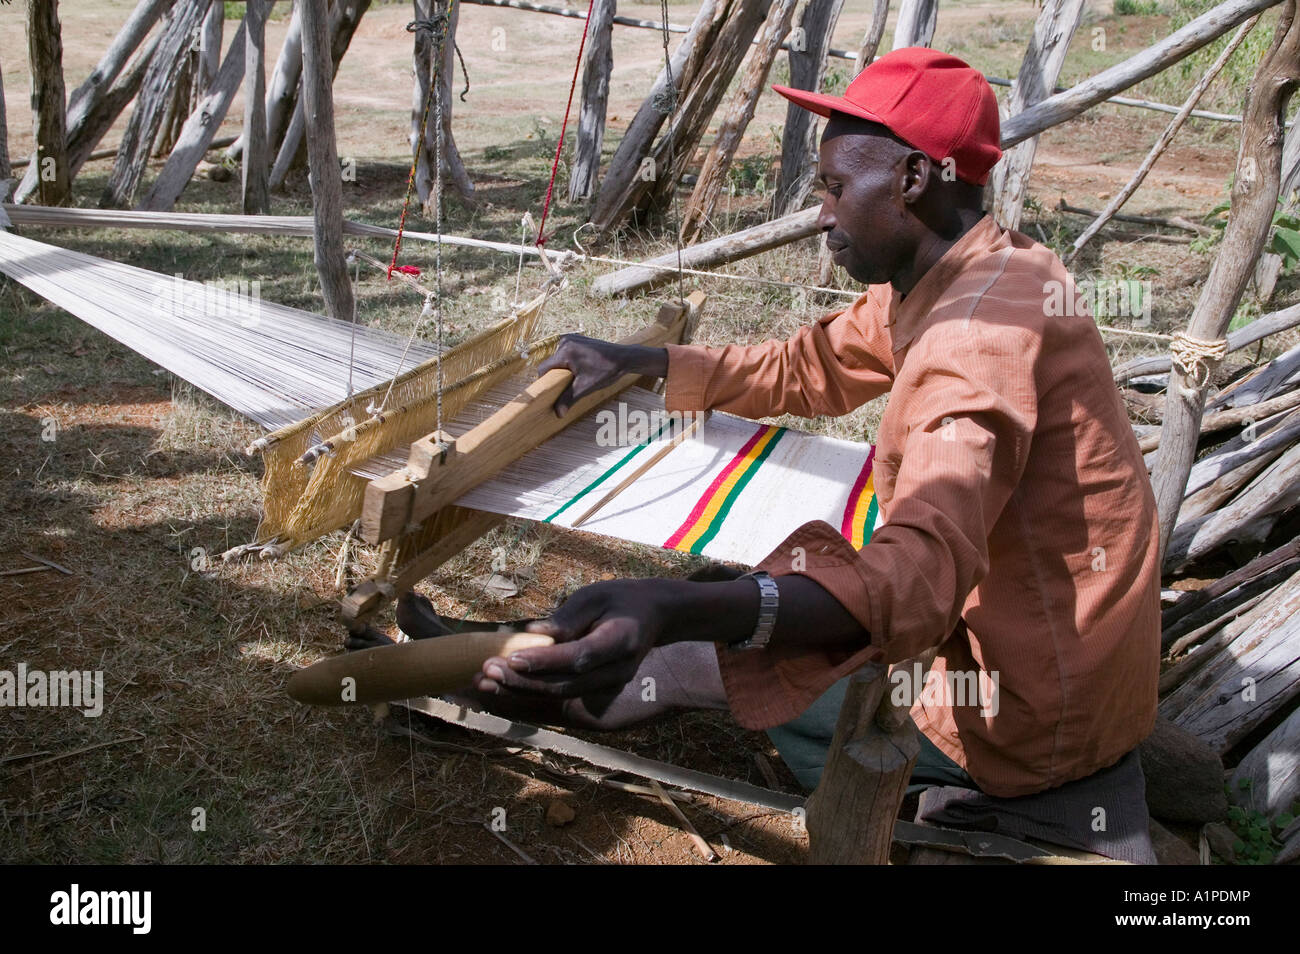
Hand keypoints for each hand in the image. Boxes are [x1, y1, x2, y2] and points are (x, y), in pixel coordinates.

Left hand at [475, 579, 669, 698]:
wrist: (656, 616)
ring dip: (521, 692)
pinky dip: (531, 695)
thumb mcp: (597, 595)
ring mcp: (610, 686)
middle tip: (485, 671)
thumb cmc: (621, 599)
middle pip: (565, 684)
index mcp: (620, 641)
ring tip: (485, 683)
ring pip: (561, 696)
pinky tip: (502, 689)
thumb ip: (567, 617)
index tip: (510, 657)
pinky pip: (562, 698)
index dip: (543, 660)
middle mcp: (617, 670)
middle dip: (523, 680)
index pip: (578, 657)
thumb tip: (531, 633)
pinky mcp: (599, 692)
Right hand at [535, 335, 667, 415]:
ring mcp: (570, 338)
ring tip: (578, 376)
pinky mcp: (576, 339)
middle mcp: (565, 341)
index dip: (546, 382)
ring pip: (558, 360)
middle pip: (551, 364)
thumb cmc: (607, 371)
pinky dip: (569, 363)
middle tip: (570, 385)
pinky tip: (581, 369)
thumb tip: (558, 414)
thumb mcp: (585, 387)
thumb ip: (569, 398)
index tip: (553, 392)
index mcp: (565, 351)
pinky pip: (565, 354)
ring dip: (563, 370)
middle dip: (557, 377)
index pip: (543, 368)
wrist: (624, 358)